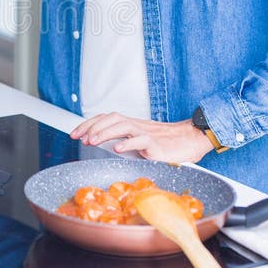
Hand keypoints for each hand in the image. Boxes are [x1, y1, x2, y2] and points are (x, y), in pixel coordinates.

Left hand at [70, 112, 213, 162]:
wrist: (192, 140)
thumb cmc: (168, 144)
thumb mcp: (141, 142)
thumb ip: (126, 142)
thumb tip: (107, 147)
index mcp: (132, 125)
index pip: (106, 119)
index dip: (89, 124)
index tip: (74, 133)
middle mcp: (137, 126)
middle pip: (111, 119)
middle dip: (92, 127)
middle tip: (78, 137)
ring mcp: (147, 134)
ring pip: (123, 126)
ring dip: (105, 132)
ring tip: (92, 141)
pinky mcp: (157, 145)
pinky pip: (141, 141)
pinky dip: (128, 143)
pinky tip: (117, 148)